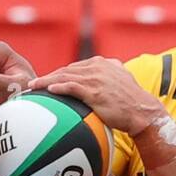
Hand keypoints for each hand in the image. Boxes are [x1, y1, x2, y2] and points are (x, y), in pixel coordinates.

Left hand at [28, 57, 161, 134]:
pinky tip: (47, 90)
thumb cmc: (133, 103)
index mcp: (102, 64)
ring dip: (46, 81)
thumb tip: (102, 85)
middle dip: (48, 76)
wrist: (143, 111)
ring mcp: (95, 78)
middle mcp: (97, 67)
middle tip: (31, 83)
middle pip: (66, 69)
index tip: (46, 80)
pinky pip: (72, 87)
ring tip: (32, 86)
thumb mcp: (121, 83)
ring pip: (65, 76)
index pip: (75, 67)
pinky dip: (58, 87)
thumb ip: (109, 79)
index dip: (59, 74)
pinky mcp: (94, 91)